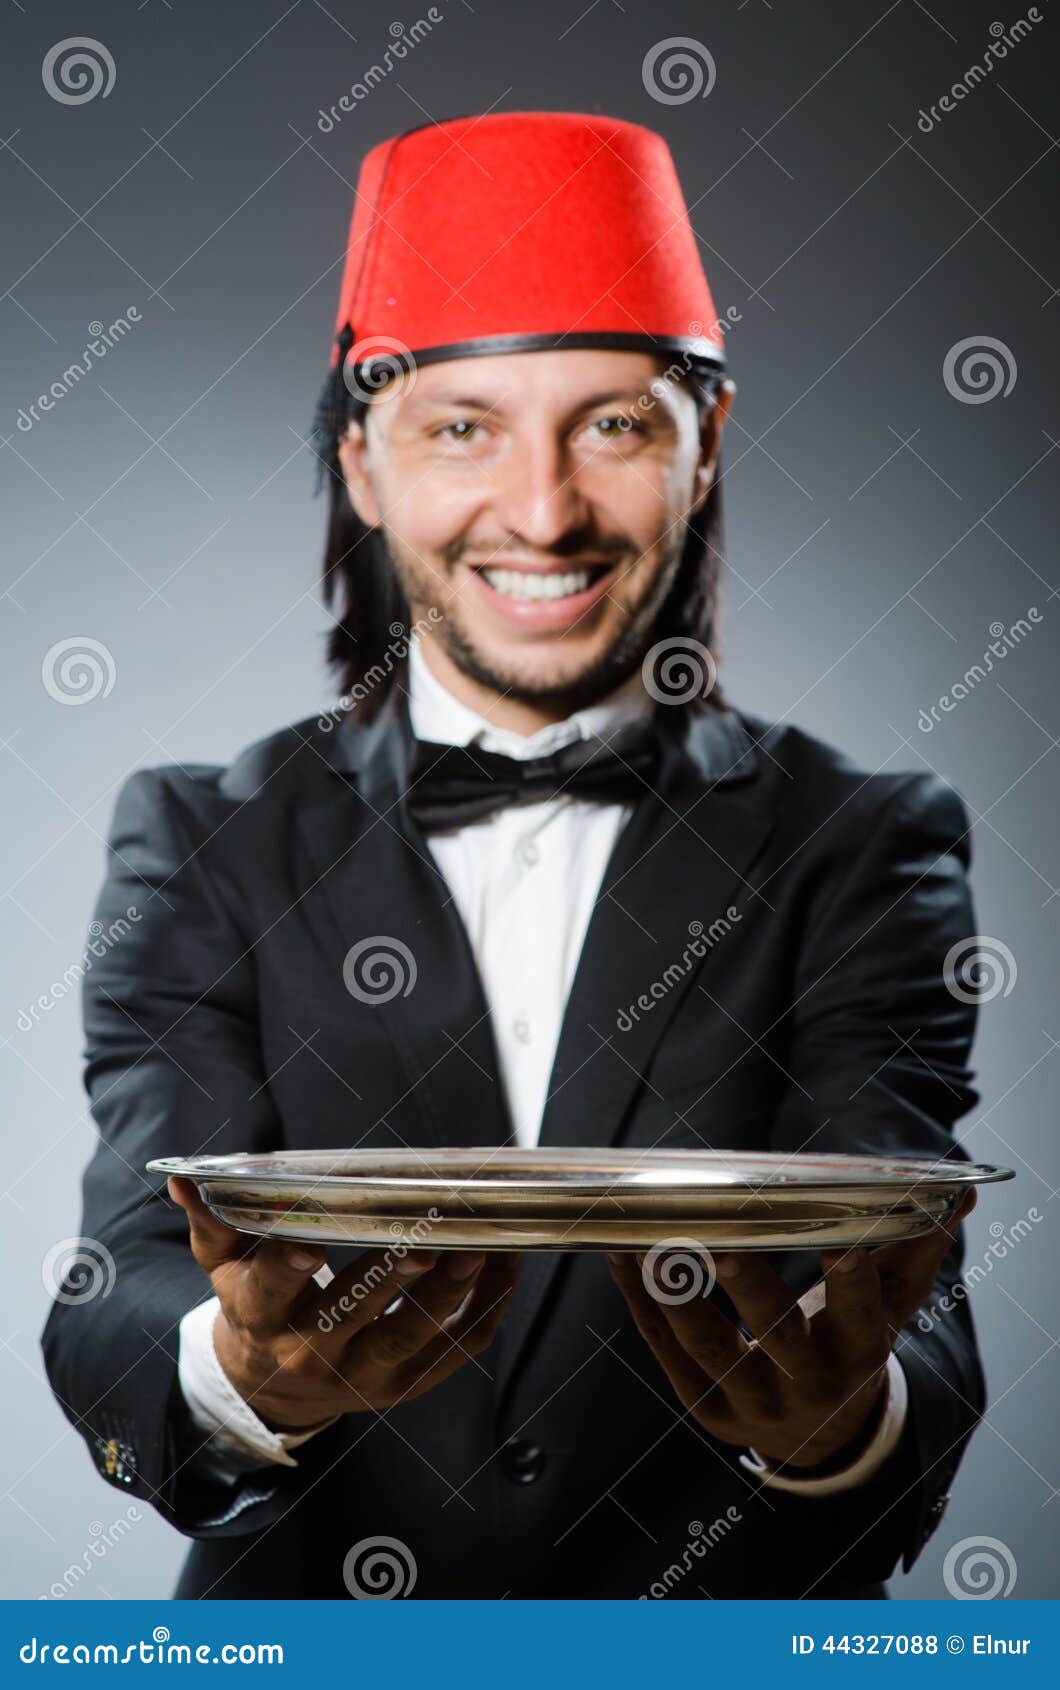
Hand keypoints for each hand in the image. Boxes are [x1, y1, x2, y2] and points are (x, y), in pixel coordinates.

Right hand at [168, 1176, 519, 1432]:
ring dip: (450, 1295)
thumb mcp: (224, 1267)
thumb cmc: (253, 1305)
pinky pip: (455, 1351)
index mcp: (262, 1320)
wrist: (273, 1385)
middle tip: (426, 1240)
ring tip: (479, 1249)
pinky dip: (485, 1310)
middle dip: (393, 1280)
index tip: (309, 1245)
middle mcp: (313, 1355)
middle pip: (355, 1319)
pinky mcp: (406, 1386)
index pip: (271, 1294)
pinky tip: (504, 1266)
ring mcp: (365, 1378)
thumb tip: (183, 1178)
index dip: (287, 1270)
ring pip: (413, 1340)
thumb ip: (213, 1221)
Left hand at [606, 1190, 975, 1471]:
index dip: (853, 1286)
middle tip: (728, 1248)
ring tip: (648, 1243)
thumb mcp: (889, 1311)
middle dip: (753, 1294)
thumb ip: (914, 1252)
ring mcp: (748, 1401)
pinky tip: (621, 1258)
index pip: (862, 1319)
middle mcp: (804, 1384)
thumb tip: (958, 1196)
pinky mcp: (703, 1405)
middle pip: (778, 1340)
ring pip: (708, 1349)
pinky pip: (666, 1352)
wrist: (817, 1439)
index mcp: (857, 1355)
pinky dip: (643, 1305)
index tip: (844, 1245)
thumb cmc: (850, 1348)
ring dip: (675, 1296)